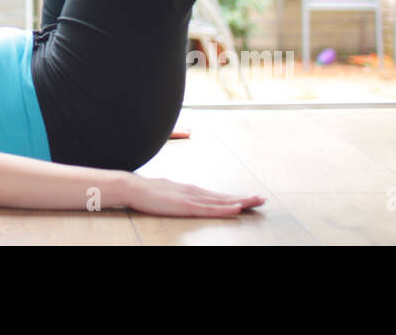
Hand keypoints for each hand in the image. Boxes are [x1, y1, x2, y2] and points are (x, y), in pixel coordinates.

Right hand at [127, 174, 265, 217]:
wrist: (132, 187)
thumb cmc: (147, 193)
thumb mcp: (168, 196)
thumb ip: (179, 199)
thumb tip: (185, 203)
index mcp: (191, 190)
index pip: (218, 195)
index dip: (235, 197)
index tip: (250, 198)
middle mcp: (195, 192)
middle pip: (224, 196)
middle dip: (244, 198)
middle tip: (262, 199)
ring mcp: (191, 198)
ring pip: (221, 201)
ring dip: (240, 201)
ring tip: (256, 202)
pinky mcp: (185, 205)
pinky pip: (209, 209)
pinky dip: (224, 208)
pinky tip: (236, 208)